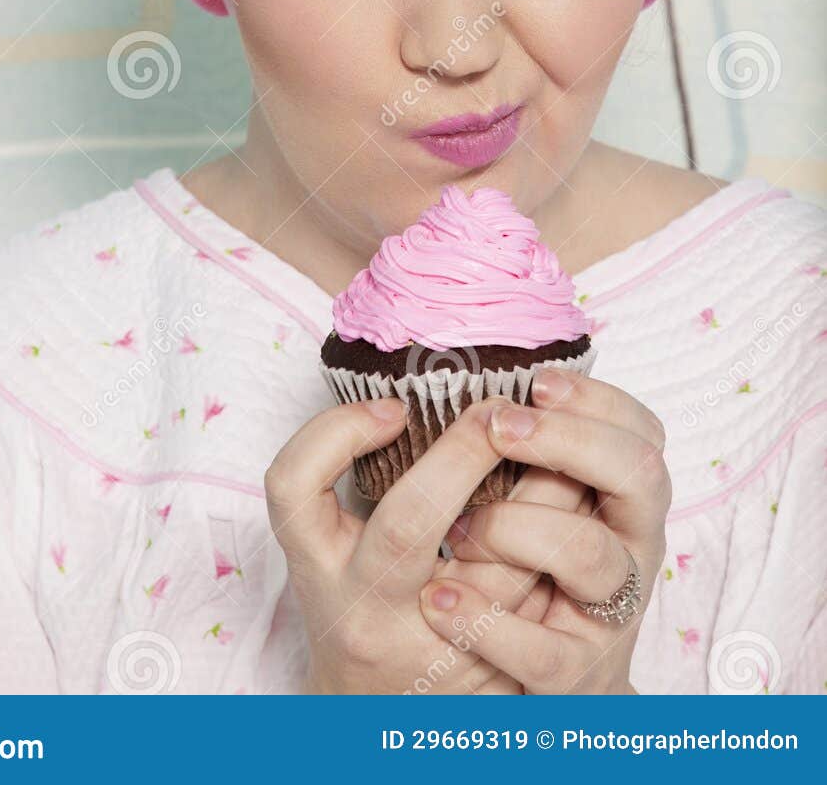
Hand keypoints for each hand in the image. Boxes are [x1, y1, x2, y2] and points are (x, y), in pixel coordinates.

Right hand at [265, 393, 584, 693]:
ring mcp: (429, 650)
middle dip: (460, 453)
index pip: (297, 490)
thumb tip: (407, 402)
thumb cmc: (348, 599)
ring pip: (499, 566)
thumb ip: (343, 469)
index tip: (392, 407)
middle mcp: (367, 610)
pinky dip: (563, 547)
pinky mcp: (492, 677)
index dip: (337, 433)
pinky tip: (577, 508)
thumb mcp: (323, 540)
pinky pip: (542, 605)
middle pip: (408, 524)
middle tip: (498, 408)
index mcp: (319, 566)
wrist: (370, 714)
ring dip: (538, 496)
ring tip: (558, 443)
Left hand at [419, 369, 669, 693]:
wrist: (547, 702)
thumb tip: (484, 383)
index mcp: (627, 505)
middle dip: (568, 438)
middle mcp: (633, 552)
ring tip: (457, 532)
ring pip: (590, 555)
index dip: (599, 400)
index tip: (537, 381)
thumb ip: (538, 460)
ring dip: (516, 527)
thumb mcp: (550, 513)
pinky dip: (487, 622)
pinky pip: (542, 652)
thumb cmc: (535, 583)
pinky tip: (439, 598)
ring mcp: (610, 618)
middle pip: (641, 475)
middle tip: (500, 425)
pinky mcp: (574, 681)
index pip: (645, 434)